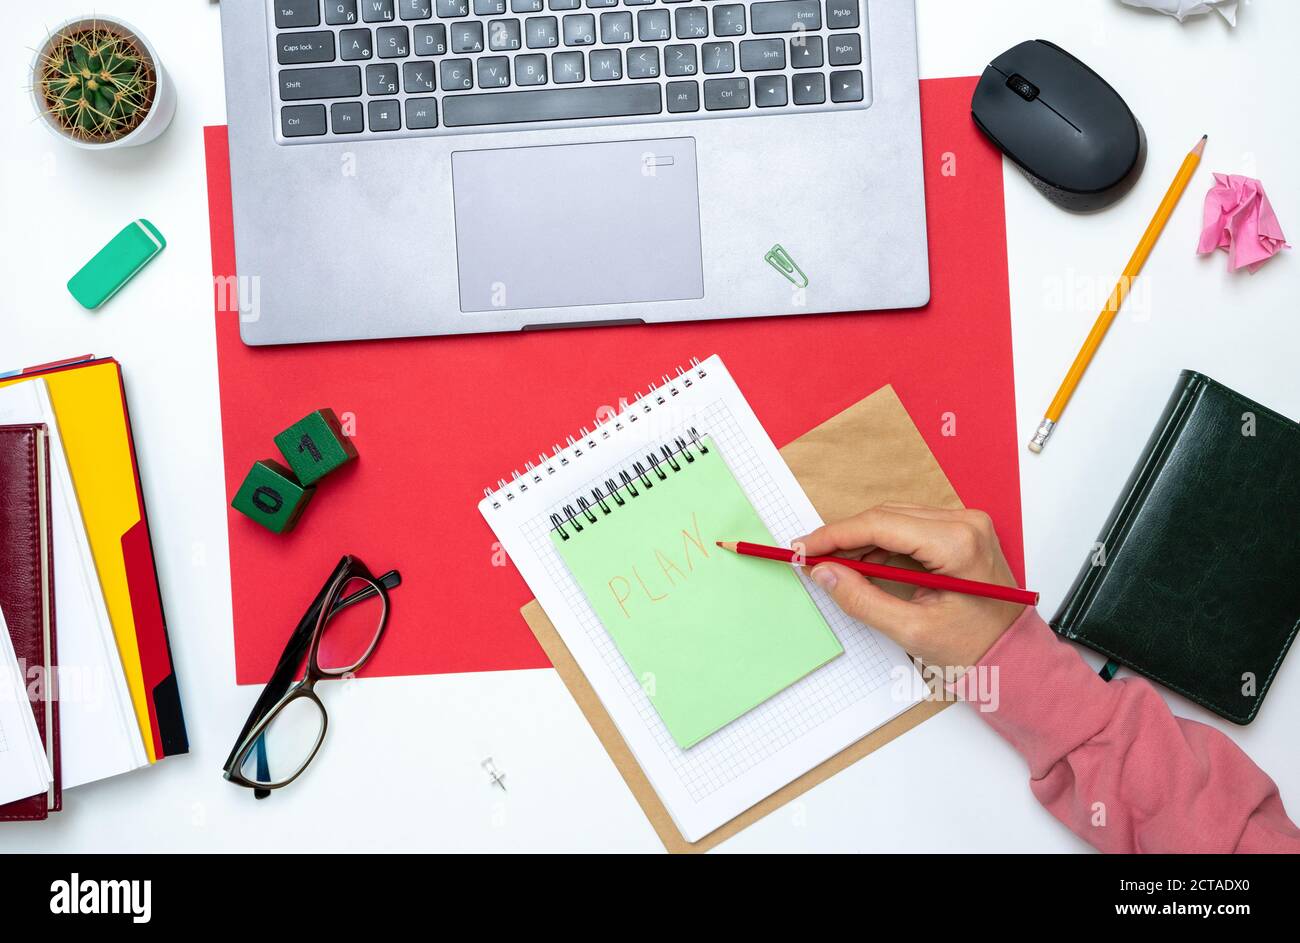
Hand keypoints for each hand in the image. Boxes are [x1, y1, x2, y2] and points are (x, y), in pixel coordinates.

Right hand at [795, 503, 1024, 669]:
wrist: (1015, 654)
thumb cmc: (976, 648)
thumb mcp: (913, 631)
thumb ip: (863, 600)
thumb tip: (824, 574)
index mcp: (957, 544)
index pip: (880, 525)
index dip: (835, 536)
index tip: (803, 548)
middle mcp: (965, 523)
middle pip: (885, 517)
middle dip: (843, 537)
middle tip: (809, 558)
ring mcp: (965, 524)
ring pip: (894, 519)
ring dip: (861, 540)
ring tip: (832, 565)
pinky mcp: (961, 531)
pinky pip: (909, 527)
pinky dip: (881, 544)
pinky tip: (862, 563)